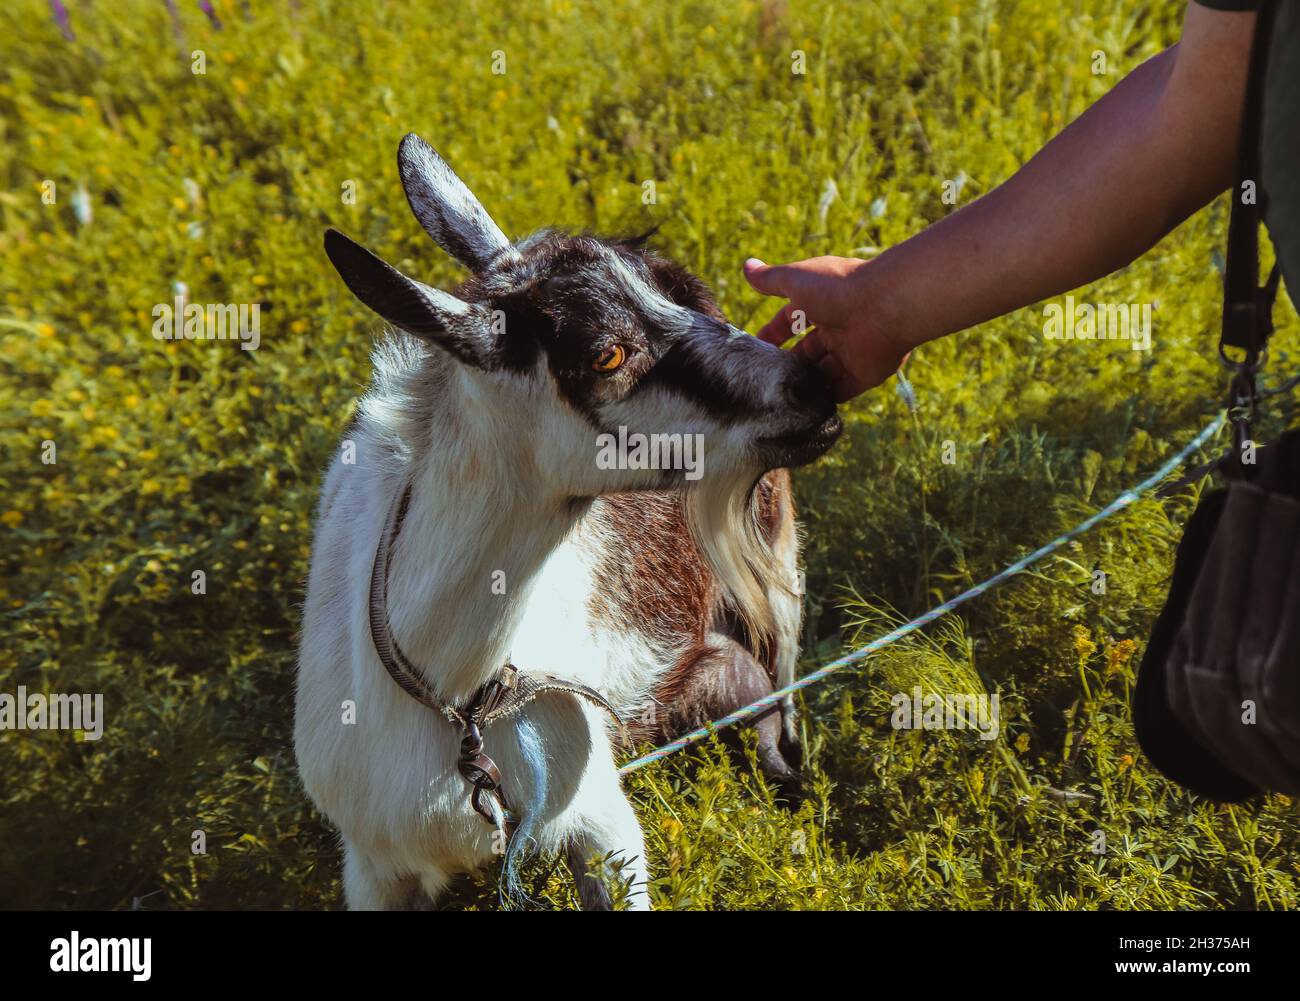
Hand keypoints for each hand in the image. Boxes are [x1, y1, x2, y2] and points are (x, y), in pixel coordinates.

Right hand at [744, 256, 908, 400]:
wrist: (884, 307)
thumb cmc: (837, 288)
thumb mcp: (796, 280)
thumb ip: (770, 279)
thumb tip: (747, 266)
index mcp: (821, 303)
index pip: (791, 320)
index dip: (773, 333)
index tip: (754, 348)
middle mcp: (836, 327)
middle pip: (807, 349)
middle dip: (788, 362)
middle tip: (764, 378)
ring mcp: (851, 351)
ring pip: (822, 372)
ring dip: (803, 382)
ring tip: (778, 397)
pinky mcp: (864, 374)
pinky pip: (841, 390)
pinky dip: (825, 399)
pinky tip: (803, 409)